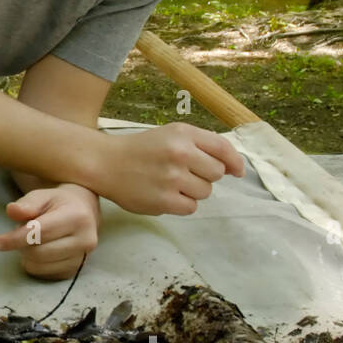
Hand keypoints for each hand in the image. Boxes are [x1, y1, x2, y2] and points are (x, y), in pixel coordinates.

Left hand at [0, 183, 99, 279]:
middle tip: (22, 233)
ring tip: (32, 240)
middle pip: (38, 252)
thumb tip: (12, 211)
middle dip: (22, 245)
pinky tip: (40, 250)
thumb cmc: (58, 202)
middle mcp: (85, 240)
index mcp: (77, 217)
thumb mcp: (42, 196)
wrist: (84, 212)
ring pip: (40, 266)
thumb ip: (27, 203)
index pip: (40, 233)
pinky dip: (34, 264)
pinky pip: (44, 274)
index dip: (15, 239)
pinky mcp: (76, 271)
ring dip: (27, 255)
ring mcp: (82, 258)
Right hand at [98, 122, 244, 214]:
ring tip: (171, 183)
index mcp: (183, 134)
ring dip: (193, 190)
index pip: (223, 148)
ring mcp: (171, 178)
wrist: (105, 163)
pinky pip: (191, 207)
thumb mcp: (171, 135)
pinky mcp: (164, 201)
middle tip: (184, 173)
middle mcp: (179, 154)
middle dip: (205, 175)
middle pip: (216, 173)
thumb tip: (233, 167)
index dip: (234, 162)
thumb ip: (202, 144)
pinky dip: (182, 204)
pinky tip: (166, 195)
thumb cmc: (141, 149)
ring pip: (205, 192)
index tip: (236, 171)